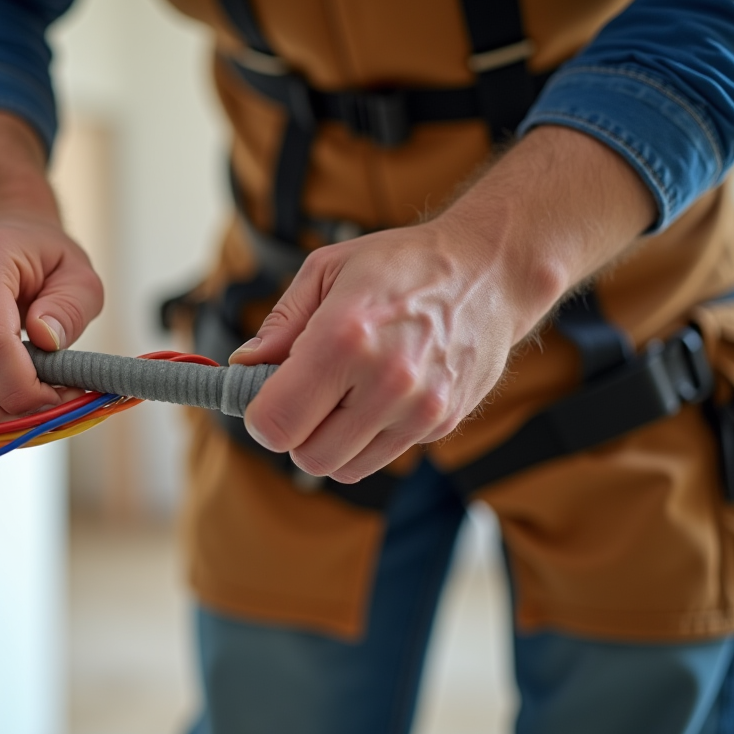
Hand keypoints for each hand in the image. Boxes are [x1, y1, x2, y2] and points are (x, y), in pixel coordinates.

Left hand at [231, 222, 523, 482]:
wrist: (490, 272)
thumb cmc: (402, 265)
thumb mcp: (326, 270)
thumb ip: (279, 324)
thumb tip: (243, 366)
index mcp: (344, 337)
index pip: (276, 422)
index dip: (259, 415)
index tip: (264, 396)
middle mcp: (385, 381)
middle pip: (307, 456)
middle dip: (294, 432)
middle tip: (304, 395)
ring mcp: (419, 409)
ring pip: (344, 468)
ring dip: (330, 441)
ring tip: (342, 394)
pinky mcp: (441, 424)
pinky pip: (381, 456)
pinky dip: (367, 438)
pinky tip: (377, 395)